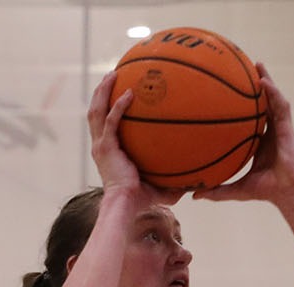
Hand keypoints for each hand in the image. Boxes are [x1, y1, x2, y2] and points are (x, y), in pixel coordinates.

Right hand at [87, 71, 183, 205]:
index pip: (104, 125)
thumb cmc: (141, 200)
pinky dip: (119, 106)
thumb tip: (198, 182)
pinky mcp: (105, 147)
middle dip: (102, 92)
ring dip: (103, 91)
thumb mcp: (161, 186)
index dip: (108, 108)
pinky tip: (130, 94)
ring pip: (97, 111)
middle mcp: (101, 145)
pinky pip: (111, 121)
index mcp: (108, 151)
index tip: (118, 93)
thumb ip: (176, 180)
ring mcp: (101, 145)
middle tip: (112, 75)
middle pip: (95, 112)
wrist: (126, 205)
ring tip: (113, 74)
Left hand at [194, 64, 293, 203]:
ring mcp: (280, 129)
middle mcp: (270, 131)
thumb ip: (216, 190)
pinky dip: (274, 93)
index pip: (249, 118)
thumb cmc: (265, 191)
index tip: (227, 91)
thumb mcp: (235, 189)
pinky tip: (265, 82)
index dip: (241, 104)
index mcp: (259, 140)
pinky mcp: (288, 130)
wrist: (287, 194)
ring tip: (257, 64)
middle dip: (254, 85)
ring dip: (267, 81)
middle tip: (241, 67)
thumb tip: (193, 195)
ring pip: (274, 99)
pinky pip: (281, 107)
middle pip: (262, 102)